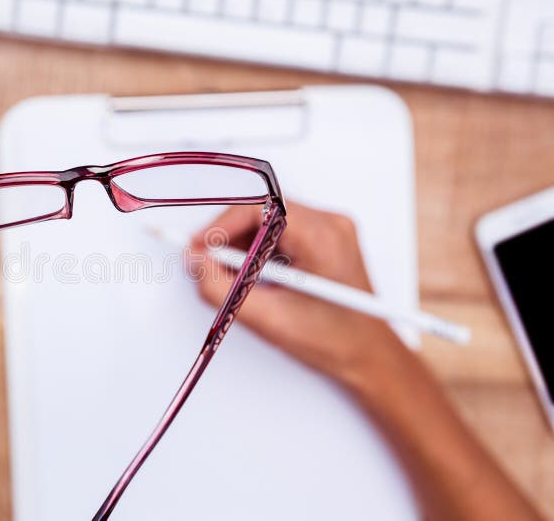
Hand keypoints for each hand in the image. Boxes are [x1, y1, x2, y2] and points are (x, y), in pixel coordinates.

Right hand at [192, 203, 544, 519]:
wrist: (370, 356)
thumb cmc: (335, 341)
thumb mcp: (269, 318)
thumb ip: (221, 289)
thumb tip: (196, 263)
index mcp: (322, 237)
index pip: (258, 208)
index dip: (221, 226)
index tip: (200, 247)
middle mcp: (330, 224)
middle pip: (261, 211)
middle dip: (230, 238)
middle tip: (208, 264)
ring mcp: (331, 229)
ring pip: (268, 222)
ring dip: (244, 246)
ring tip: (236, 280)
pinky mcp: (327, 239)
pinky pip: (282, 232)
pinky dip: (261, 251)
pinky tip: (256, 279)